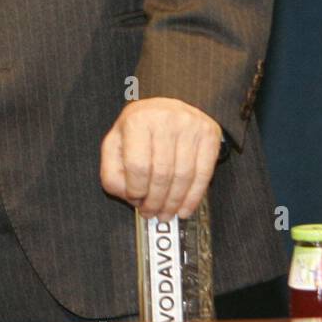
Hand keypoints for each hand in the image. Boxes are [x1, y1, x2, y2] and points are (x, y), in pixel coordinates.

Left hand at [100, 96, 222, 219]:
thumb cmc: (141, 127)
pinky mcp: (209, 135)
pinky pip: (203, 174)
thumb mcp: (116, 141)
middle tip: (152, 214)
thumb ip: (112, 169)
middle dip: (156, 201)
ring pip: (184, 177)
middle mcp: (165, 120)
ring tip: (166, 213)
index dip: (136, 189)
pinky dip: (193, 197)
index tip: (136, 201)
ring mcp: (190, 126)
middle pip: (162, 174)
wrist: (167, 107)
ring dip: (174, 203)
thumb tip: (127, 195)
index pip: (138, 165)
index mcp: (138, 120)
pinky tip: (184, 208)